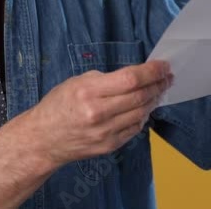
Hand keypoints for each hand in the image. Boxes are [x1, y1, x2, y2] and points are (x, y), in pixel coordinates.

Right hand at [24, 61, 172, 167]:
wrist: (43, 139)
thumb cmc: (57, 106)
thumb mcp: (76, 82)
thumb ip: (105, 79)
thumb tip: (133, 77)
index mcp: (88, 92)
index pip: (130, 79)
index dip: (151, 71)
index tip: (163, 65)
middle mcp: (98, 113)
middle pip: (139, 96)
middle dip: (158, 84)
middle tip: (167, 76)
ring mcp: (105, 132)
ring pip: (141, 113)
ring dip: (153, 100)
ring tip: (159, 90)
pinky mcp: (109, 145)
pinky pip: (134, 129)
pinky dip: (142, 116)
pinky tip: (144, 107)